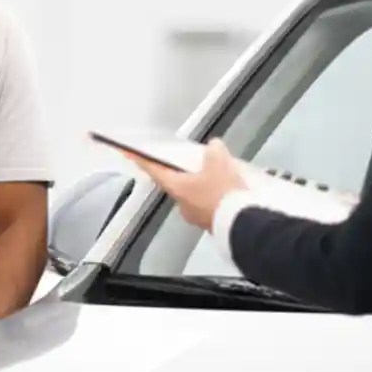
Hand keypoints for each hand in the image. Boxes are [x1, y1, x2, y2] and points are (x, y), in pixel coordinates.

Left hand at [128, 138, 246, 230]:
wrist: (243, 223)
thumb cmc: (222, 191)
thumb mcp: (219, 162)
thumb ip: (213, 151)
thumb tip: (213, 147)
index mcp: (177, 188)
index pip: (154, 170)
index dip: (142, 160)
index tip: (128, 154)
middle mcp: (182, 203)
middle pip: (177, 182)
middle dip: (183, 171)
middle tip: (190, 160)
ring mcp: (196, 216)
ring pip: (194, 194)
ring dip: (201, 184)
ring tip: (217, 172)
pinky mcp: (211, 223)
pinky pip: (209, 204)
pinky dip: (214, 195)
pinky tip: (228, 188)